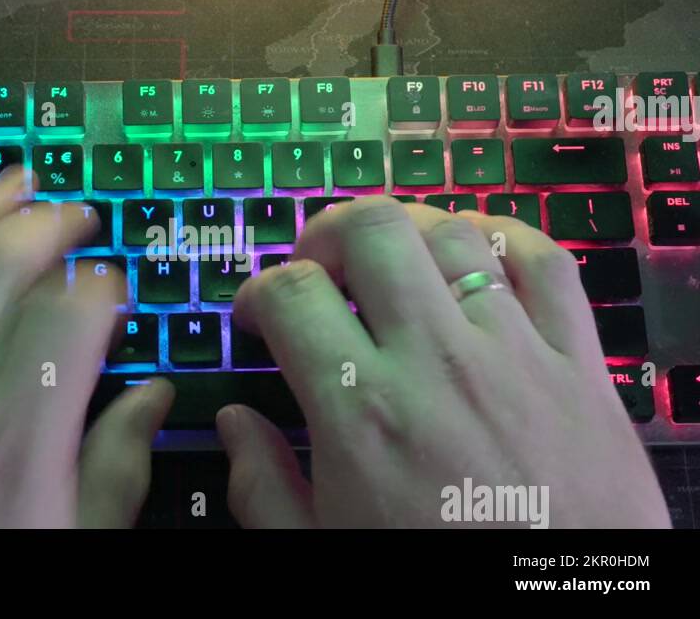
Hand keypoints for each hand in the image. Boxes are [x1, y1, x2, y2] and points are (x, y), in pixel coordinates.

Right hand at [220, 196, 668, 527]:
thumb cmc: (437, 584)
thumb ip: (263, 486)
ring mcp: (514, 351)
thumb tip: (234, 424)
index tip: (259, 317)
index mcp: (360, 408)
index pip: (291, 293)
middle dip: (327, 234)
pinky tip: (477, 252)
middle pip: (371, 230)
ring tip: (389, 263)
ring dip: (405, 233)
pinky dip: (504, 237)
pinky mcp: (578, 361)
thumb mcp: (321, 552)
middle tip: (317, 268)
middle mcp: (435, 359)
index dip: (258, 292)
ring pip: (452, 233)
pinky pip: (544, 262)